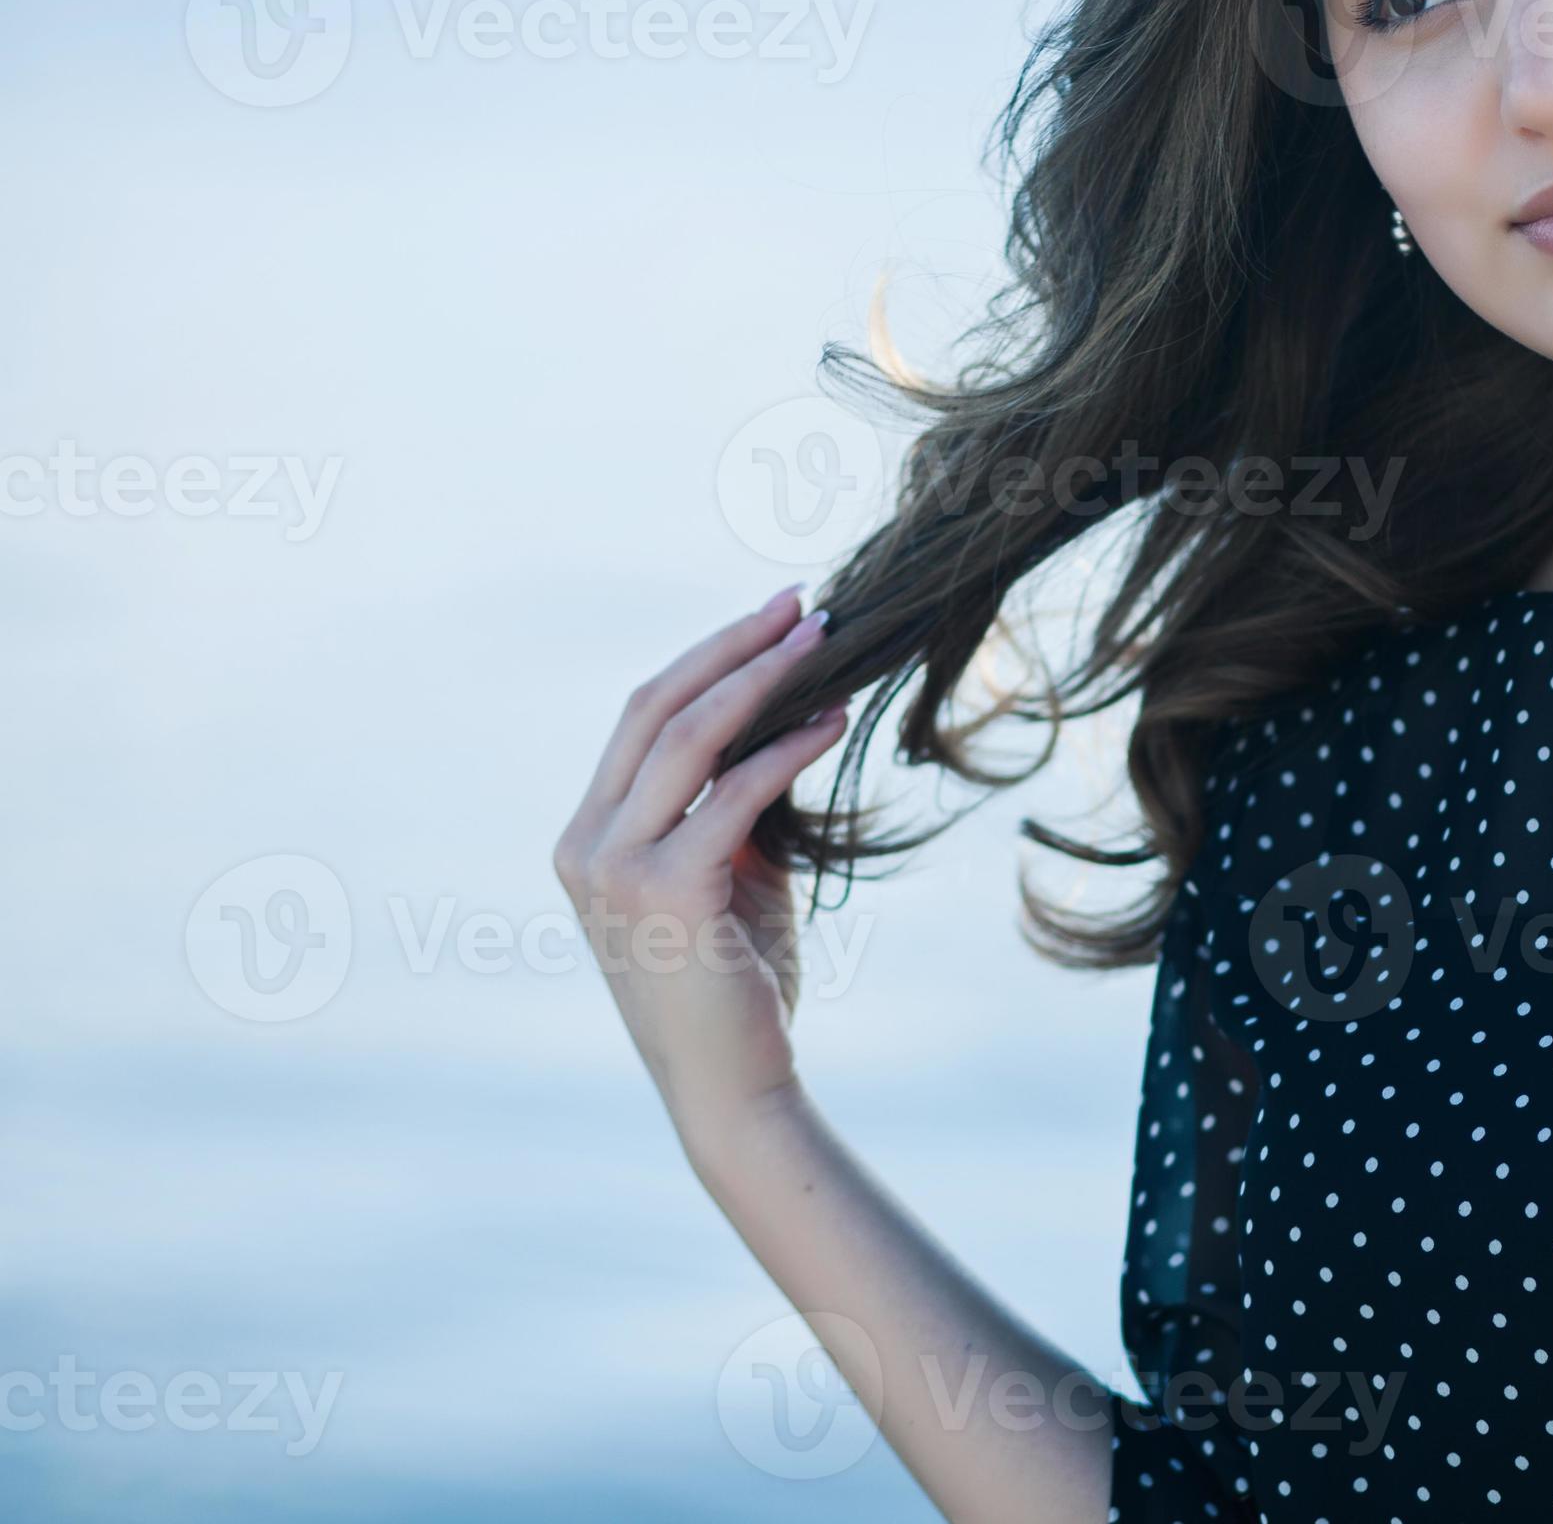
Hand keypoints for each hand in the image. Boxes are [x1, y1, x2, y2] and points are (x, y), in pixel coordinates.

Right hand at [553, 586, 850, 1149]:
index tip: (772, 617)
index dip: (706, 658)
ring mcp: (614, 868)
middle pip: (655, 706)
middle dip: (732, 644)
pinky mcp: (664, 891)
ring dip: (762, 677)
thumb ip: (739, 805)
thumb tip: (792, 720)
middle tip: (802, 602)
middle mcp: (585, 845)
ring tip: (825, 638)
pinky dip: (788, 746)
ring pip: (688, 736)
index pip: (641, 719)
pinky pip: (733, 792)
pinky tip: (834, 720)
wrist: (734, 1084)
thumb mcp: (732, 874)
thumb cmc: (736, 984)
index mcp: (587, 836)